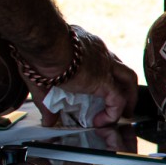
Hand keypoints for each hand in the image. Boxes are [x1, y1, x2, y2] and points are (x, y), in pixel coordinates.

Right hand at [23, 26, 139, 127]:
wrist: (43, 42)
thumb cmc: (36, 52)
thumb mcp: (41, 78)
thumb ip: (46, 101)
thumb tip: (47, 120)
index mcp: (85, 47)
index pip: (103, 60)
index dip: (104, 75)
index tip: (99, 91)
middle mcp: (100, 53)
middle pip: (122, 68)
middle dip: (126, 87)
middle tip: (124, 104)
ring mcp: (105, 64)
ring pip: (128, 80)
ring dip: (128, 98)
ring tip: (122, 115)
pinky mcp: (104, 79)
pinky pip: (117, 99)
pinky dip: (112, 113)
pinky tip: (100, 122)